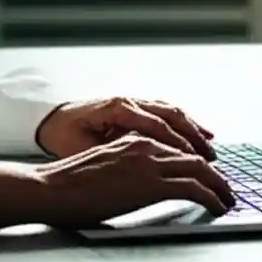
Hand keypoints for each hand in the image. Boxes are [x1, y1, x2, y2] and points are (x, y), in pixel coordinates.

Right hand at [0, 135, 236, 230]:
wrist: (51, 187)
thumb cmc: (69, 182)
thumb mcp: (105, 164)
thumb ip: (127, 165)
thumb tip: (140, 181)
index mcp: (134, 139)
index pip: (177, 148)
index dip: (197, 162)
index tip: (208, 175)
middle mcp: (146, 145)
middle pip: (195, 156)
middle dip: (216, 174)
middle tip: (226, 188)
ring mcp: (149, 163)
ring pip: (200, 170)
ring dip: (219, 186)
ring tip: (228, 199)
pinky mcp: (150, 184)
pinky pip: (193, 188)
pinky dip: (211, 197)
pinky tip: (217, 206)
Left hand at [36, 96, 216, 159]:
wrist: (50, 118)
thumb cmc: (64, 135)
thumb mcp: (82, 148)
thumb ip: (109, 151)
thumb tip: (133, 161)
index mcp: (116, 108)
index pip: (154, 125)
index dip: (176, 143)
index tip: (192, 159)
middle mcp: (129, 101)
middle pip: (169, 115)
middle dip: (192, 136)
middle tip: (210, 156)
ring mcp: (133, 101)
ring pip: (171, 111)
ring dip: (192, 128)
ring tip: (210, 145)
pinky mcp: (135, 107)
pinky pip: (165, 112)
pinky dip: (184, 122)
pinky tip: (198, 132)